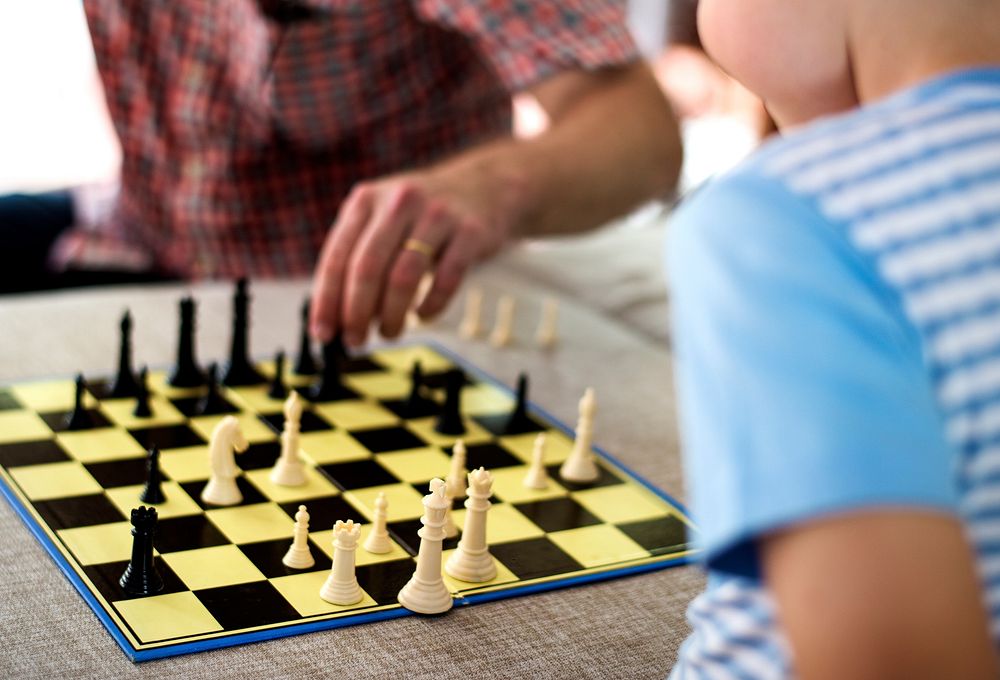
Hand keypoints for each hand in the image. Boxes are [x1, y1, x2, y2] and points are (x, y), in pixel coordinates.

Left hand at [309, 152, 527, 346]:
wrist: (484, 187)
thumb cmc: (422, 216)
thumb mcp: (383, 219)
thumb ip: (360, 258)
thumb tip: (340, 316)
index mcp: (367, 200)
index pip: (337, 256)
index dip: (327, 299)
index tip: (324, 331)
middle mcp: (399, 202)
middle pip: (367, 267)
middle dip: (357, 313)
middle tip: (356, 339)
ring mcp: (436, 214)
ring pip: (404, 276)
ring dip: (392, 315)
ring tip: (389, 332)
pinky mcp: (470, 231)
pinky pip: (447, 279)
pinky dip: (431, 305)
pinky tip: (422, 315)